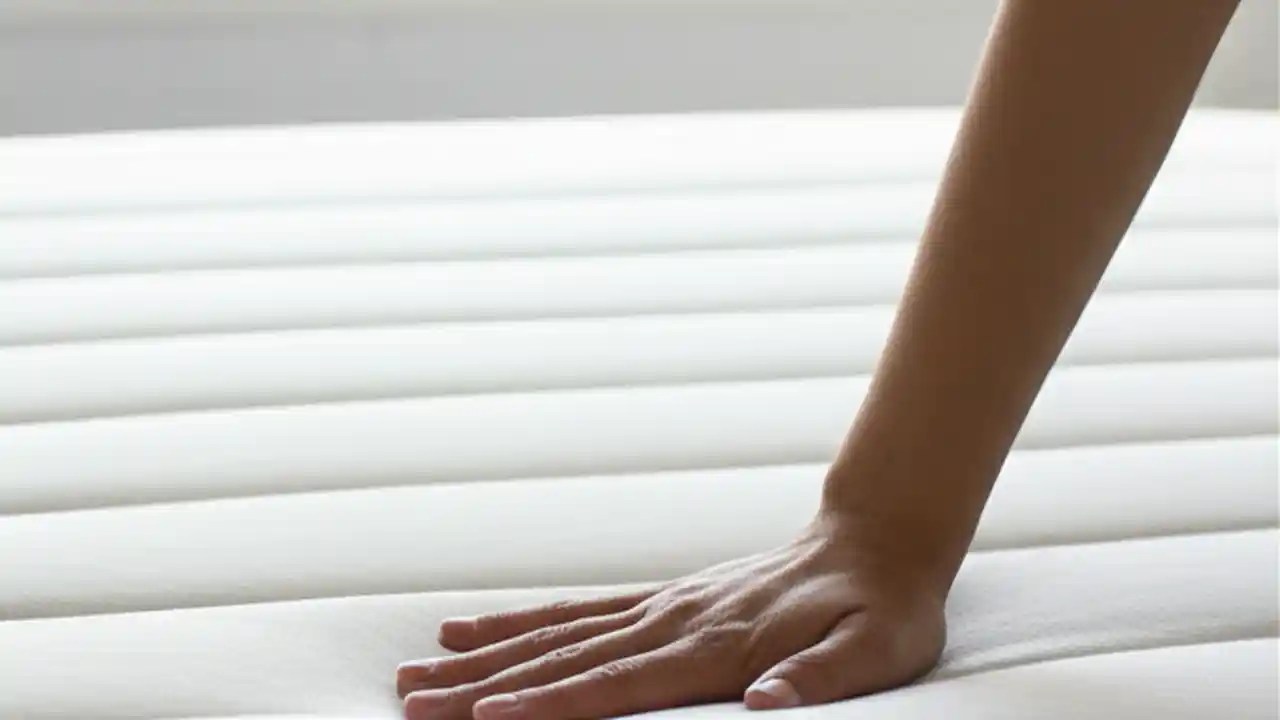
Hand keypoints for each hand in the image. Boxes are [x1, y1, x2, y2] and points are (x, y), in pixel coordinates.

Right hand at [396, 512, 946, 718]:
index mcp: (719, 644)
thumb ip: (820, 680)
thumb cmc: (878, 611)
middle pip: (567, 657)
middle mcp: (676, 620)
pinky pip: (580, 610)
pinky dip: (524, 621)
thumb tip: (762, 707)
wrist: (874, 544)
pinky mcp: (661, 598)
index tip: (489, 718)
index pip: (621, 681)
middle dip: (487, 685)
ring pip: (558, 633)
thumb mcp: (874, 652)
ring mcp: (662, 605)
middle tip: (414, 704)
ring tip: (418, 669)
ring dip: (486, 655)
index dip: (554, 703)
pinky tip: (476, 630)